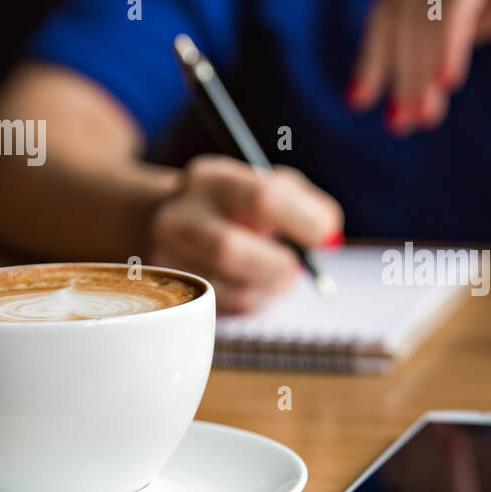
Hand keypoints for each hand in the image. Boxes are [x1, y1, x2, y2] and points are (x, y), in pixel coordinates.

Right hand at [149, 156, 342, 312]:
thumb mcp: (260, 183)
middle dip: (276, 265)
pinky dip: (252, 301)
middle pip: (228, 249)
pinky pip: (226, 312)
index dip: (303, 221)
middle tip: (296, 268)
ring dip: (268, 287)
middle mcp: (178, 218)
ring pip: (229, 290)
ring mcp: (167, 261)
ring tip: (274, 273)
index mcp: (210, 179)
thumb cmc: (231, 204)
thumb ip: (302, 202)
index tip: (327, 235)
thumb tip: (331, 236)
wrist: (159, 219)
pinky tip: (249, 283)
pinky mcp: (172, 297)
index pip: (261, 198)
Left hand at [346, 0, 490, 133]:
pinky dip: (447, 50)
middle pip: (398, 21)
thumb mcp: (476, 16)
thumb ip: (440, 42)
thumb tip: (405, 96)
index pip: (384, 13)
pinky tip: (447, 84)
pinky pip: (452, 12)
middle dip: (399, 77)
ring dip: (420, 75)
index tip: (359, 101)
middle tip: (401, 124)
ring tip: (423, 117)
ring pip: (421, 21)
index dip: (371, 60)